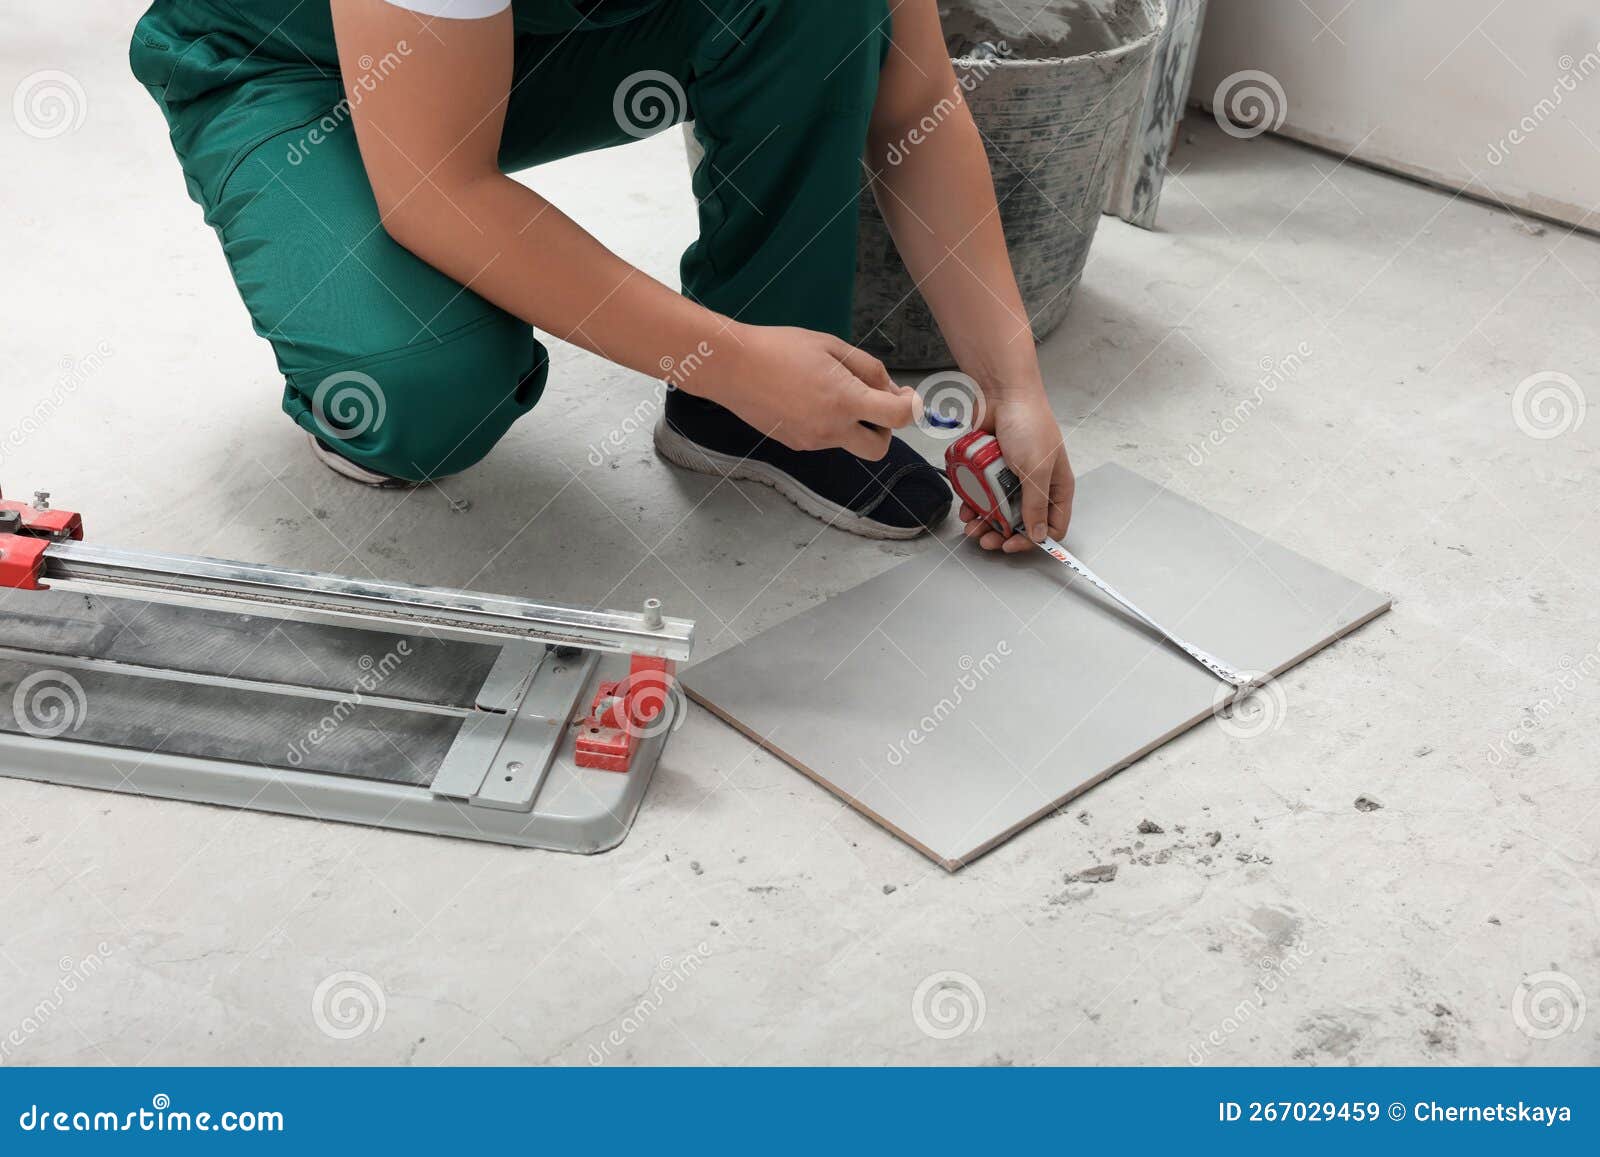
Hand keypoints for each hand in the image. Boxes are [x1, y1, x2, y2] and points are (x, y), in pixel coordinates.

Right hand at [699, 324, 916, 458]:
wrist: (731, 367)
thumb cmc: (780, 349)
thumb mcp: (831, 346)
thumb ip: (868, 368)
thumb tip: (890, 389)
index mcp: (845, 400)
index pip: (898, 417)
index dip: (911, 407)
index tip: (906, 396)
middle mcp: (831, 428)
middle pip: (878, 448)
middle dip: (884, 429)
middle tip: (872, 403)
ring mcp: (812, 441)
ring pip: (850, 442)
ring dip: (854, 423)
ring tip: (830, 391)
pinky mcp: (796, 444)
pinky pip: (826, 440)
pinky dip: (830, 424)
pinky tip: (810, 399)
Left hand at [960, 393, 1073, 551]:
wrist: (1001, 393)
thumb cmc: (1028, 425)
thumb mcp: (1036, 469)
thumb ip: (1036, 504)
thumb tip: (1038, 537)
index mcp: (1056, 487)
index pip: (1052, 526)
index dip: (1034, 540)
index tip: (1012, 544)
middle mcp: (1034, 486)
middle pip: (1021, 524)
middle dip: (1002, 535)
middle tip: (985, 541)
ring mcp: (1011, 479)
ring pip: (999, 513)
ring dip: (985, 524)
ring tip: (971, 528)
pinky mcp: (990, 471)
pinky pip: (982, 496)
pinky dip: (974, 505)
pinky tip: (966, 509)